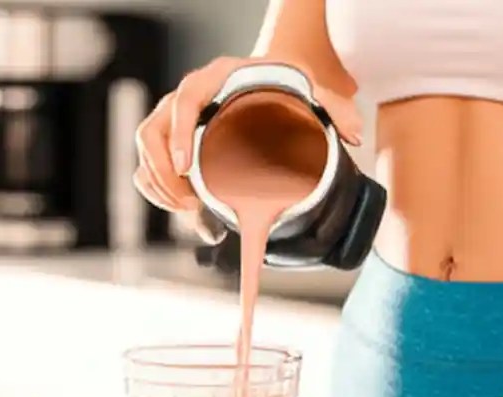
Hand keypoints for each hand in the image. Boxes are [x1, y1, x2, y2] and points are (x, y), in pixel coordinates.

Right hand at [133, 56, 362, 212]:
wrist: (264, 81)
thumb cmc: (282, 85)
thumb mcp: (310, 89)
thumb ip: (334, 108)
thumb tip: (354, 135)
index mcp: (215, 78)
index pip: (184, 99)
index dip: (180, 133)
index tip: (188, 168)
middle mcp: (186, 95)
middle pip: (153, 133)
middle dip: (165, 175)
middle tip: (190, 205)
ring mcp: (173, 119)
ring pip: (147, 153)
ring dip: (161, 187)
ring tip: (191, 212)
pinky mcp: (170, 141)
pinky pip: (149, 166)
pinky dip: (159, 190)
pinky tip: (184, 209)